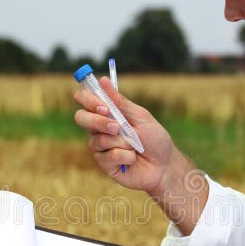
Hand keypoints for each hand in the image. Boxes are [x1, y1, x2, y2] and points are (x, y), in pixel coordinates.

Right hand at [73, 77, 209, 234]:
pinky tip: (133, 159)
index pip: (85, 99)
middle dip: (98, 121)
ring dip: (122, 142)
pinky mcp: (105, 164)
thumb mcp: (140, 116)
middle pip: (80, 118)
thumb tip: (103, 80)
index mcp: (106, 113)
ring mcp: (100, 147)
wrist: (164, 165)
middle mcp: (99, 129)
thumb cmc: (154, 139)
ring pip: (98, 139)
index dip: (88, 99)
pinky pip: (110, 156)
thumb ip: (120, 102)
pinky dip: (127, 156)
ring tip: (135, 146)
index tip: (103, 106)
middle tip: (117, 127)